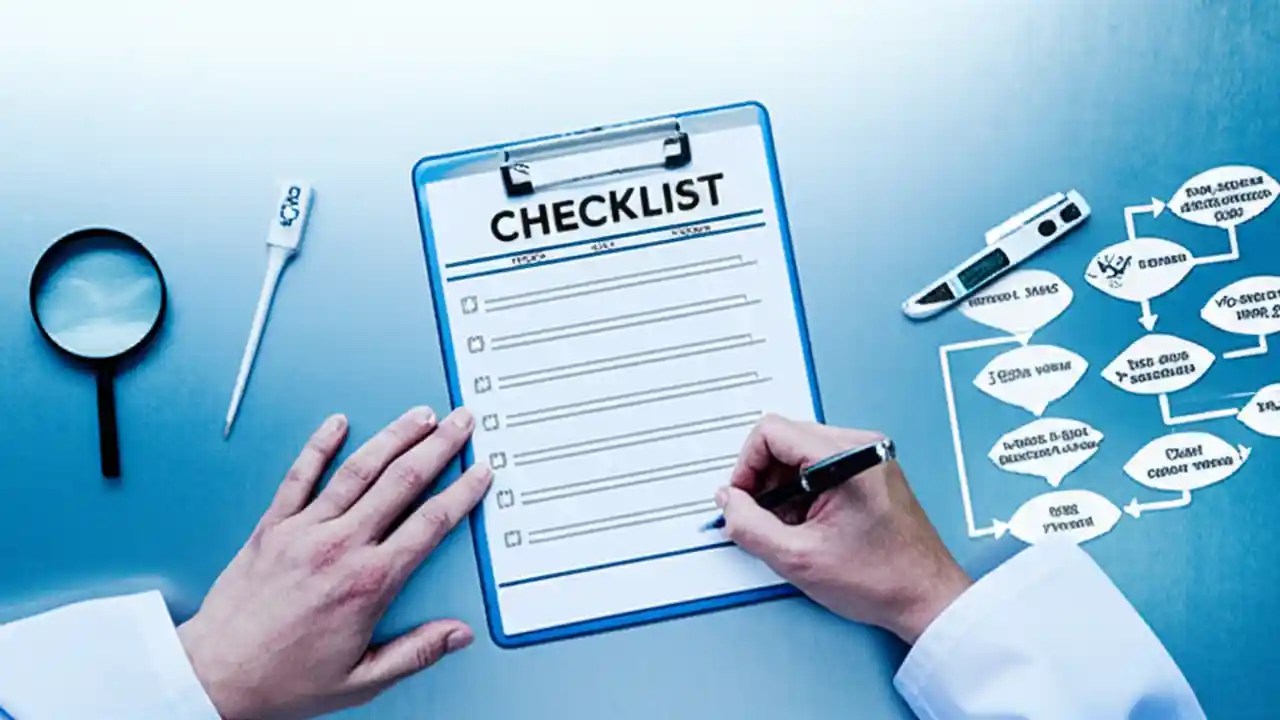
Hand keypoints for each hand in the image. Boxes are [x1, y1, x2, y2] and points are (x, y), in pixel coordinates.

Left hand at [178, 407, 491, 719]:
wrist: (215, 675)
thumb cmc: (284, 680)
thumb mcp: (361, 681)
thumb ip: (415, 652)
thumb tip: (458, 634)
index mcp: (370, 582)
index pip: (430, 524)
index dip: (462, 492)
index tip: (480, 472)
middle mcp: (340, 546)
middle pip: (402, 482)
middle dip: (439, 447)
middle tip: (462, 422)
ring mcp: (304, 530)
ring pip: (359, 470)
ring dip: (394, 436)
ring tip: (421, 415)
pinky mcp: (273, 526)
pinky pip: (299, 475)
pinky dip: (319, 445)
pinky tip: (338, 423)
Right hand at [716, 414, 970, 643]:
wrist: (926, 598)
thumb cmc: (880, 579)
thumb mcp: (798, 559)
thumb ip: (749, 526)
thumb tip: (728, 502)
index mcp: (845, 457)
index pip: (770, 432)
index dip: (745, 466)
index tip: (741, 500)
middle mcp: (860, 446)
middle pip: (784, 440)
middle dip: (763, 480)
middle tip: (760, 518)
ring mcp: (868, 457)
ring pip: (799, 454)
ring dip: (782, 488)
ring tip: (788, 527)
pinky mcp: (870, 472)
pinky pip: (820, 467)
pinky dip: (803, 492)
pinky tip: (807, 524)